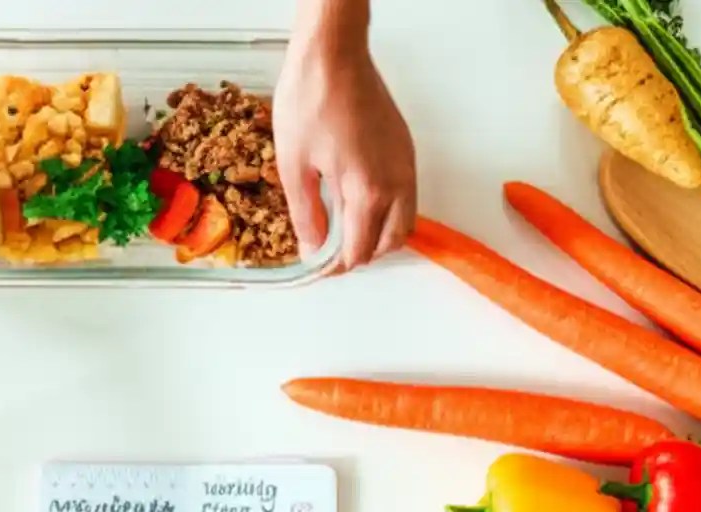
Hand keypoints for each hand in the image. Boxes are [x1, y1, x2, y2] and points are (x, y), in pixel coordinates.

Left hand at [274, 34, 415, 271]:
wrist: (333, 54)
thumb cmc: (310, 100)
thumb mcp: (293, 165)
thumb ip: (306, 215)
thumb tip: (312, 250)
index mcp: (368, 190)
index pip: (359, 250)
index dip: (335, 267)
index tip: (315, 267)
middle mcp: (397, 181)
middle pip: (391, 242)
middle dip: (362, 255)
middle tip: (330, 254)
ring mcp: (405, 162)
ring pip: (405, 220)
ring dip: (379, 235)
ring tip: (343, 231)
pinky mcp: (405, 147)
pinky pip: (407, 194)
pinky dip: (388, 211)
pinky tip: (357, 202)